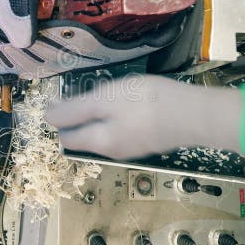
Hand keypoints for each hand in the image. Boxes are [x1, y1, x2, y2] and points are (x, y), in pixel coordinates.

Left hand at [45, 74, 242, 159]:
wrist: (195, 114)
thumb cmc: (146, 103)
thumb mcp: (104, 100)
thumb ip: (75, 110)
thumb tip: (49, 117)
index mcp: (98, 142)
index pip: (66, 137)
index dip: (58, 118)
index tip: (60, 98)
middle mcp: (112, 151)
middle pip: (84, 137)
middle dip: (78, 118)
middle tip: (82, 93)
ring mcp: (132, 147)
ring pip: (104, 134)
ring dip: (98, 117)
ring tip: (104, 94)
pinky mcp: (149, 140)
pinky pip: (123, 130)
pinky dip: (117, 117)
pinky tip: (126, 101)